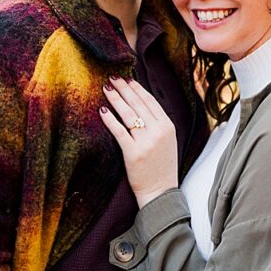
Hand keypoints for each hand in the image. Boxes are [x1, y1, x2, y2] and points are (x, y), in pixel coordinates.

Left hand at [99, 76, 179, 207]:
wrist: (161, 192)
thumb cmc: (162, 166)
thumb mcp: (167, 141)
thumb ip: (157, 123)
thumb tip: (140, 102)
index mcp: (168, 127)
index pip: (150, 101)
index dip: (137, 88)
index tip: (126, 78)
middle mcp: (158, 132)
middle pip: (137, 104)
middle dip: (124, 89)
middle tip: (112, 78)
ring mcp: (146, 142)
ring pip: (128, 114)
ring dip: (116, 99)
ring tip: (106, 89)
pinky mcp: (133, 153)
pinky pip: (119, 131)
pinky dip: (110, 119)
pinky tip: (102, 111)